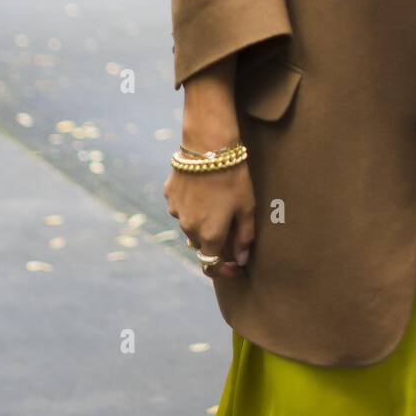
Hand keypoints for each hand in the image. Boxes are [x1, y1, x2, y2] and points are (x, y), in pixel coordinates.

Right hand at [165, 162, 255, 278]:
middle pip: (200, 244)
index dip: (222, 269)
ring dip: (200, 219)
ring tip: (215, 197)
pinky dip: (190, 203)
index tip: (233, 264)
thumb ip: (244, 237)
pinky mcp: (169, 194)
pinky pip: (180, 206)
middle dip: (213, 239)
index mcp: (209, 235)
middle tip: (228, 219)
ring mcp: (176, 211)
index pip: (210, 265)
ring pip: (189, 224)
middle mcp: (189, 228)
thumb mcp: (247, 208)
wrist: (208, 146)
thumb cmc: (233, 177)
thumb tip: (241, 260)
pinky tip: (202, 186)